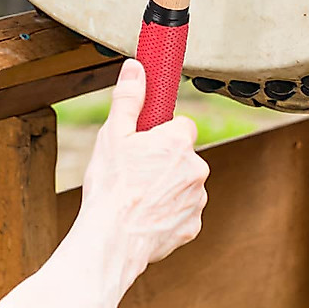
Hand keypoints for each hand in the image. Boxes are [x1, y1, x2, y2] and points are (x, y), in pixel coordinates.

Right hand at [80, 58, 209, 285]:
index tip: (144, 141)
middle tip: (133, 169)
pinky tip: (143, 214)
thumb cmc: (111, 185)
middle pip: (183, 155)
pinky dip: (167, 211)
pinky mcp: (192, 226)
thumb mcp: (112, 134)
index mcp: (178, 143)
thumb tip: (137, 68)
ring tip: (135, 194)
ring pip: (183, 183)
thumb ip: (128, 98)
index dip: (161, 132)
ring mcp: (197, 201)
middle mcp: (196, 170)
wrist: (113, 239)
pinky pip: (182, 210)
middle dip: (163, 160)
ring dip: (165, 185)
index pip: (183, 126)